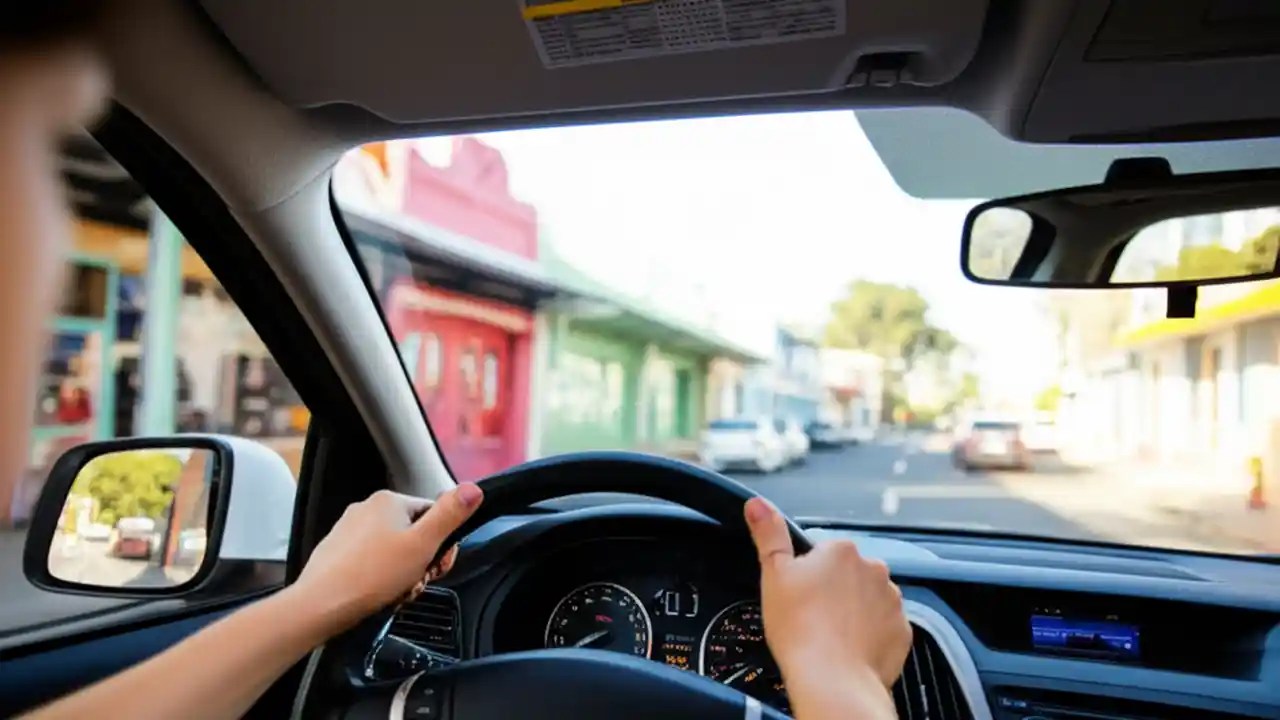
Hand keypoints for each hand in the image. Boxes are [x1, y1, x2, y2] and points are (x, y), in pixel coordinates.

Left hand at [292, 484, 482, 632]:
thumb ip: (450, 515)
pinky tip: (377, 594)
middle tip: (415, 581)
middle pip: (413, 534)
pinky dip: (380, 579)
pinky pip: (371, 562)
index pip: (434, 515)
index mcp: (389, 501)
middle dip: (420, 562)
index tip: (437, 566)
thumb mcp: (423, 545)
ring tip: (395, 592)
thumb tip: (474, 489)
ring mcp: (349, 531)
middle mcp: (366, 509)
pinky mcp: (337, 553)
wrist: (319, 605)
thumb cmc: (370, 577)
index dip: (441, 545)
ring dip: (402, 574)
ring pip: (393, 551)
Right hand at [744, 497, 910, 715]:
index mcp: (841, 550)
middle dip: (834, 591)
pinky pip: (884, 626)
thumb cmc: (799, 628)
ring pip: (868, 599)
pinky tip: (851, 648)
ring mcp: (892, 600)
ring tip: (831, 636)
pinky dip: (871, 634)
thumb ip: (769, 534)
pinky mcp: (902, 630)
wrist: (832, 679)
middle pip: (848, 575)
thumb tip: (756, 503)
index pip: (823, 555)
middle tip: (812, 617)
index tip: (799, 597)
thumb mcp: (773, 575)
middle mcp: (873, 568)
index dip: (807, 576)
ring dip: (854, 611)